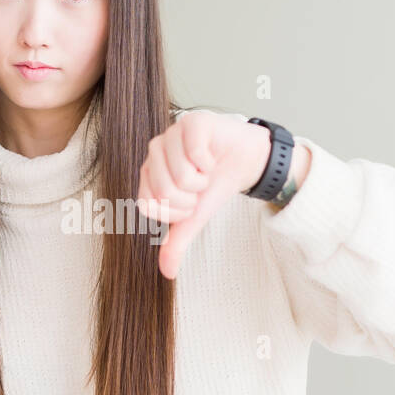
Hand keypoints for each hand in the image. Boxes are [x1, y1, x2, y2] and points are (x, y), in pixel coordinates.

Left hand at [137, 111, 271, 279]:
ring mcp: (172, 133)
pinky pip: (194, 153)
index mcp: (148, 173)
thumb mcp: (195, 218)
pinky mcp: (193, 121)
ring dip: (202, 182)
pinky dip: (210, 163)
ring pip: (180, 175)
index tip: (190, 204)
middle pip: (165, 192)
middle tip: (201, 187)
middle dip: (191, 199)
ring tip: (207, 172)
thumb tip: (167, 273)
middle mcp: (154, 151)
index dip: (175, 212)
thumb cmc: (215, 185)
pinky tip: (212, 157)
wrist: (246, 163)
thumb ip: (177, 242)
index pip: (148, 205)